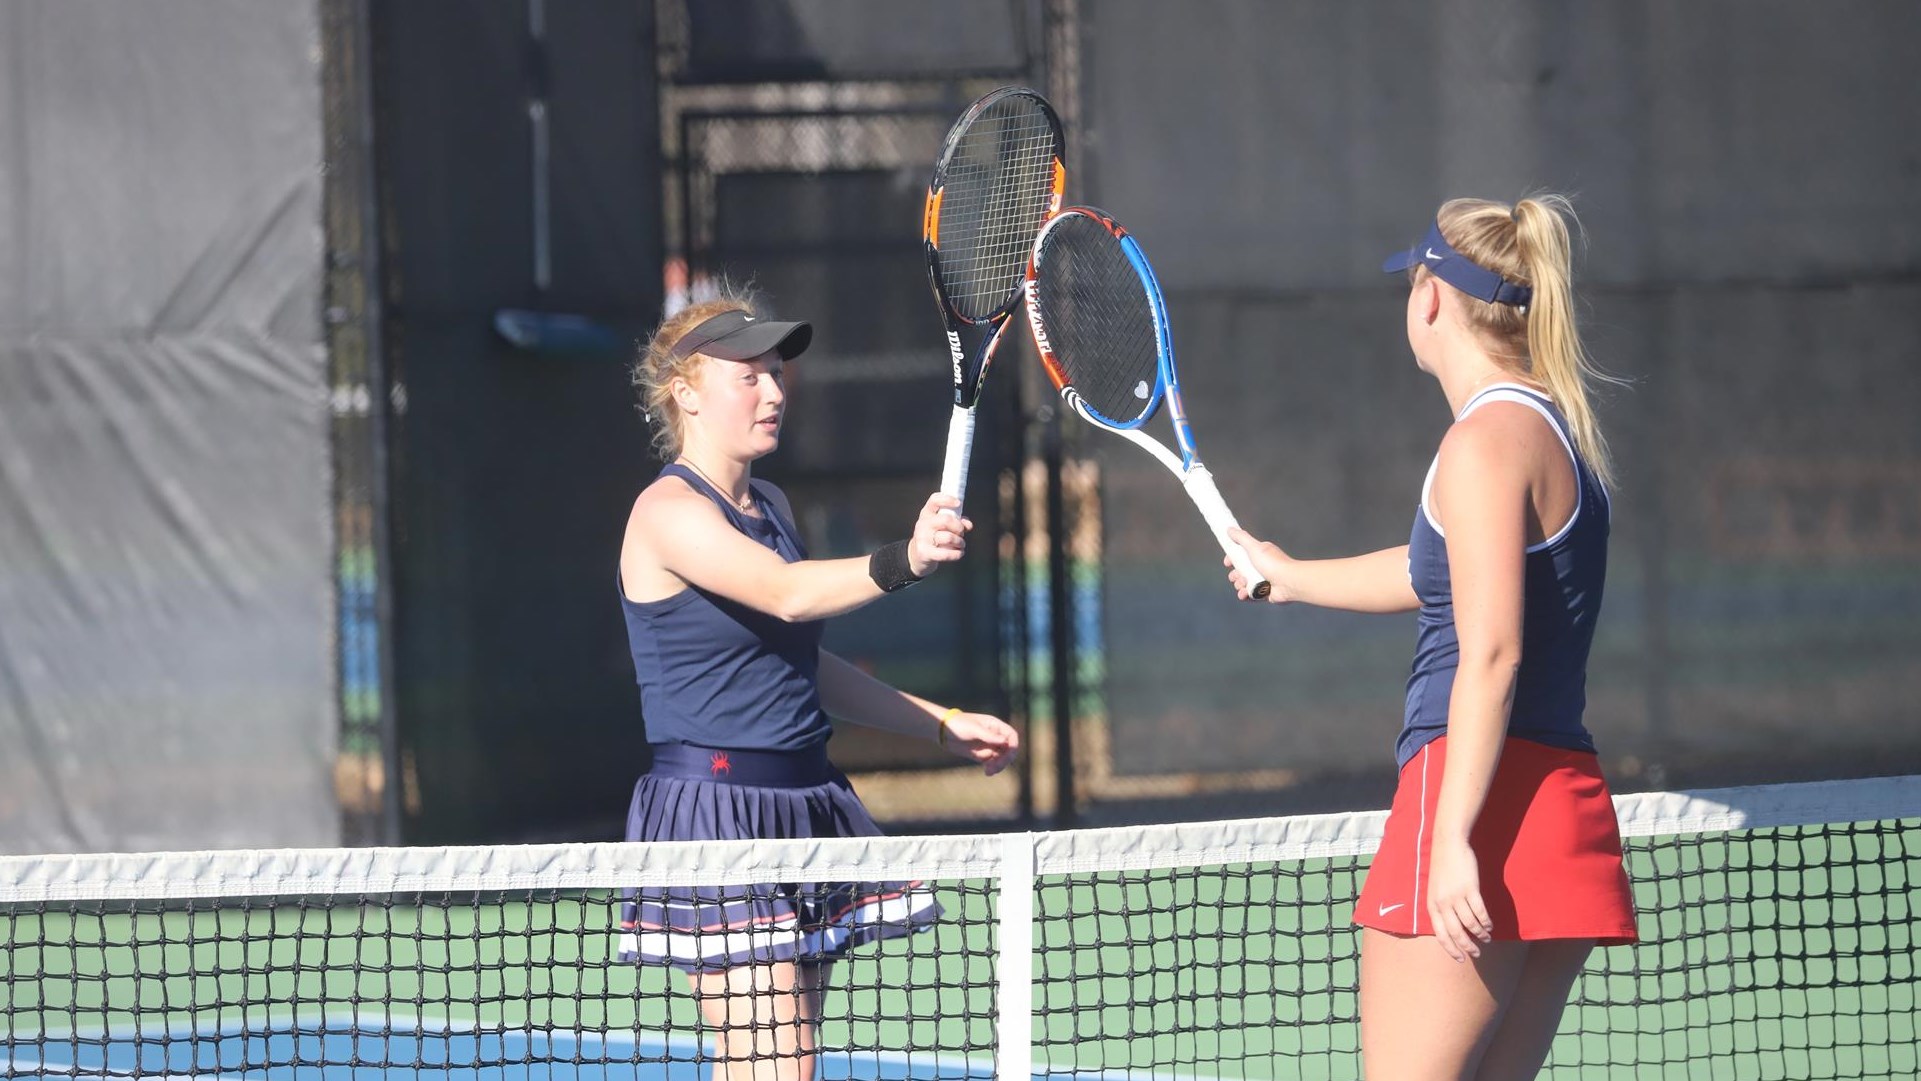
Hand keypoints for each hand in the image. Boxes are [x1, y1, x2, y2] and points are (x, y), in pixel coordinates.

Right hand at [909, 494, 970, 576]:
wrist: (917, 555)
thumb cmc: (933, 536)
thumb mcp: (942, 525)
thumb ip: (956, 521)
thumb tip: (968, 524)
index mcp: (927, 513)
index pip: (934, 500)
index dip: (947, 499)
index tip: (958, 503)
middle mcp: (923, 523)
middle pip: (946, 520)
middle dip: (959, 527)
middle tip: (962, 532)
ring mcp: (922, 538)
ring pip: (949, 537)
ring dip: (960, 542)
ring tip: (961, 544)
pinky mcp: (925, 553)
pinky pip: (946, 554)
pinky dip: (956, 554)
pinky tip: (959, 553)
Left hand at [940, 711, 1019, 775]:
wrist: (942, 732)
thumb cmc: (958, 725)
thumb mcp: (974, 729)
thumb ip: (989, 736)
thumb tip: (1005, 741)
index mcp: (995, 726)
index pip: (1011, 736)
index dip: (1012, 746)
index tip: (1008, 754)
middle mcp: (994, 736)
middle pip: (1008, 750)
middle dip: (1004, 759)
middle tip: (996, 766)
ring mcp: (988, 746)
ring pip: (1000, 758)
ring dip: (998, 765)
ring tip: (990, 771)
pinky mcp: (981, 754)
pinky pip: (991, 763)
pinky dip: (991, 768)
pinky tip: (987, 772)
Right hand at [1225, 527, 1294, 602]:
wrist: (1288, 582)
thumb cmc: (1273, 563)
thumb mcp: (1254, 547)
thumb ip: (1241, 538)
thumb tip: (1229, 529)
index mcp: (1259, 555)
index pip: (1241, 556)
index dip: (1232, 560)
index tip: (1227, 563)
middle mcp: (1261, 567)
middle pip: (1240, 572)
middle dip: (1235, 575)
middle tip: (1237, 576)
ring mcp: (1263, 580)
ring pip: (1243, 584)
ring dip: (1239, 586)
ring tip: (1244, 585)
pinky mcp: (1264, 593)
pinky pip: (1250, 595)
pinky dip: (1245, 595)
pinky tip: (1245, 594)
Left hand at [1424, 836, 1492, 962]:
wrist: (1448, 845)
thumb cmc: (1443, 868)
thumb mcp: (1435, 890)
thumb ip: (1440, 907)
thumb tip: (1451, 927)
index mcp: (1432, 905)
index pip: (1441, 934)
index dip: (1451, 949)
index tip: (1460, 959)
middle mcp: (1442, 903)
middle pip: (1456, 933)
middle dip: (1467, 947)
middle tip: (1476, 954)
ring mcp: (1456, 896)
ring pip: (1470, 924)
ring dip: (1480, 934)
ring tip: (1486, 938)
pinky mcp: (1470, 889)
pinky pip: (1480, 911)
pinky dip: (1486, 921)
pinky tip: (1489, 925)